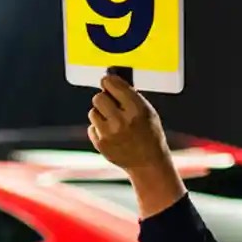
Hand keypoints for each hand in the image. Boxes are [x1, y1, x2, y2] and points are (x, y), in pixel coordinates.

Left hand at [88, 75, 185, 217]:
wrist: (148, 163)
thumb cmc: (149, 133)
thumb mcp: (148, 111)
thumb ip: (130, 96)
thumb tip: (110, 79)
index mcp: (136, 109)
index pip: (112, 84)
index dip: (108, 82)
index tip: (107, 82)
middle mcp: (121, 120)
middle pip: (98, 97)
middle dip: (104, 98)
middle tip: (110, 103)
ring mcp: (109, 134)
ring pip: (93, 112)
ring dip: (101, 114)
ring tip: (113, 121)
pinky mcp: (101, 144)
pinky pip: (92, 127)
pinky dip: (99, 128)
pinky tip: (112, 134)